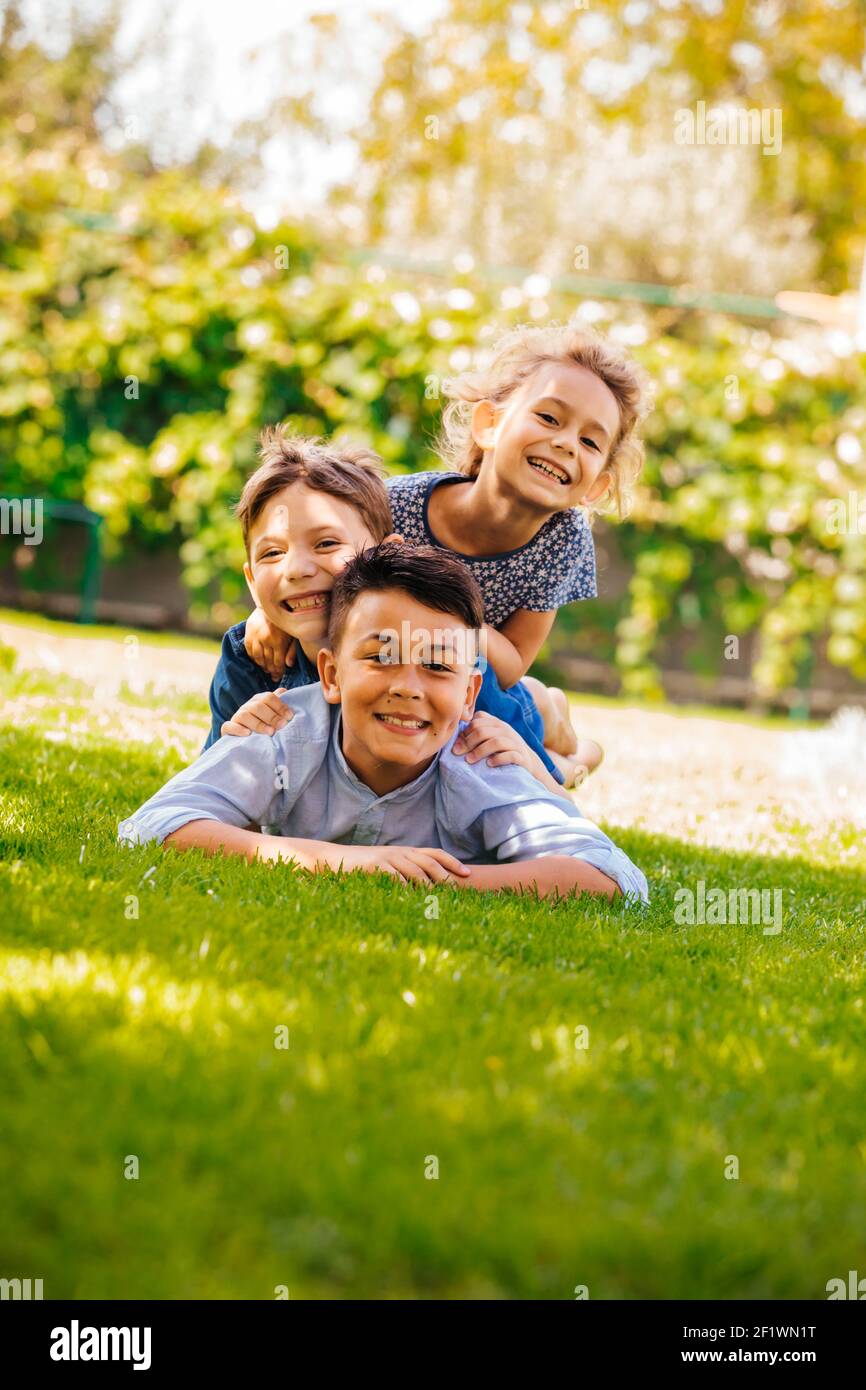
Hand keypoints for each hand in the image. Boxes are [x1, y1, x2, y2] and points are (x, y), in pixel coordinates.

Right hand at [221, 690, 294, 737]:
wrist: (246, 740)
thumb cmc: (264, 726)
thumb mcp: (273, 715)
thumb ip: (278, 704)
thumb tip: (284, 690)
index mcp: (259, 701)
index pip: (268, 697)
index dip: (280, 706)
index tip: (290, 717)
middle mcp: (247, 706)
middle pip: (258, 706)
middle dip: (271, 716)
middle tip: (282, 726)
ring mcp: (237, 717)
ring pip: (244, 715)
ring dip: (258, 724)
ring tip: (270, 732)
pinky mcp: (227, 728)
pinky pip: (229, 726)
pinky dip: (238, 729)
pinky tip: (248, 734)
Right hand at [244, 607, 295, 680]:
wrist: (274, 602)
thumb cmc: (287, 620)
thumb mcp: (294, 635)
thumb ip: (292, 650)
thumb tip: (288, 665)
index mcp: (278, 641)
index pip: (277, 662)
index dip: (278, 671)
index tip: (279, 675)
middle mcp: (265, 640)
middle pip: (267, 661)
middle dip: (271, 670)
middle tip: (272, 675)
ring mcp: (255, 636)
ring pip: (257, 657)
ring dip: (262, 664)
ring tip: (265, 668)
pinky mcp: (248, 632)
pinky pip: (248, 649)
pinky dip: (253, 656)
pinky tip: (257, 659)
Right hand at [319, 843, 470, 885]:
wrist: (334, 858)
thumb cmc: (363, 865)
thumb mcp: (387, 864)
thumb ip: (405, 871)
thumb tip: (425, 885)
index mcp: (405, 851)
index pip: (434, 853)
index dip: (452, 862)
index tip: (467, 873)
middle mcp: (400, 852)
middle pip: (429, 863)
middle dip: (446, 877)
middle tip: (459, 891)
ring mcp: (388, 858)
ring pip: (415, 871)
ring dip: (429, 886)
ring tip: (440, 899)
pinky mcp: (375, 867)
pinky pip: (395, 878)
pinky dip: (405, 888)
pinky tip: (413, 900)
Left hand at [452, 712, 568, 797]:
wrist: (528, 762)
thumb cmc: (503, 750)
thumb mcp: (491, 737)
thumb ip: (478, 731)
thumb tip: (457, 737)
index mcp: (497, 723)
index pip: (477, 721)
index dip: (464, 732)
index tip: (456, 744)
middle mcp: (506, 730)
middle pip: (483, 731)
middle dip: (468, 742)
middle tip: (457, 753)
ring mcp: (515, 743)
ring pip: (496, 742)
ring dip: (480, 751)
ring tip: (469, 760)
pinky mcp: (522, 757)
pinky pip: (510, 755)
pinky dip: (498, 759)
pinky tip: (489, 764)